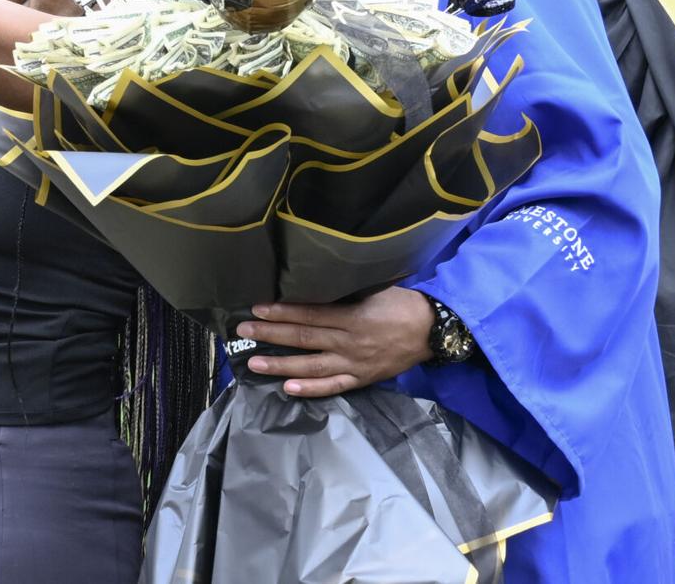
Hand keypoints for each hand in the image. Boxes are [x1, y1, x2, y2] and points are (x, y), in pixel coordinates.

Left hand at [236, 286, 435, 397]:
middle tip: (243, 331)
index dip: (281, 311)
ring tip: (255, 362)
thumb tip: (315, 285)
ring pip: (311, 366)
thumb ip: (346, 292)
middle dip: (271, 334)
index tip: (257, 308)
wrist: (431, 331)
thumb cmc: (402, 304)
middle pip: (303, 338)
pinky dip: (310, 389)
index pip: (309, 313)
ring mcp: (354, 363)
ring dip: (280, 364)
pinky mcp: (361, 379)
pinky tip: (288, 387)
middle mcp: (349, 341)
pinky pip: (332, 387)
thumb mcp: (375, 289)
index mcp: (352, 316)